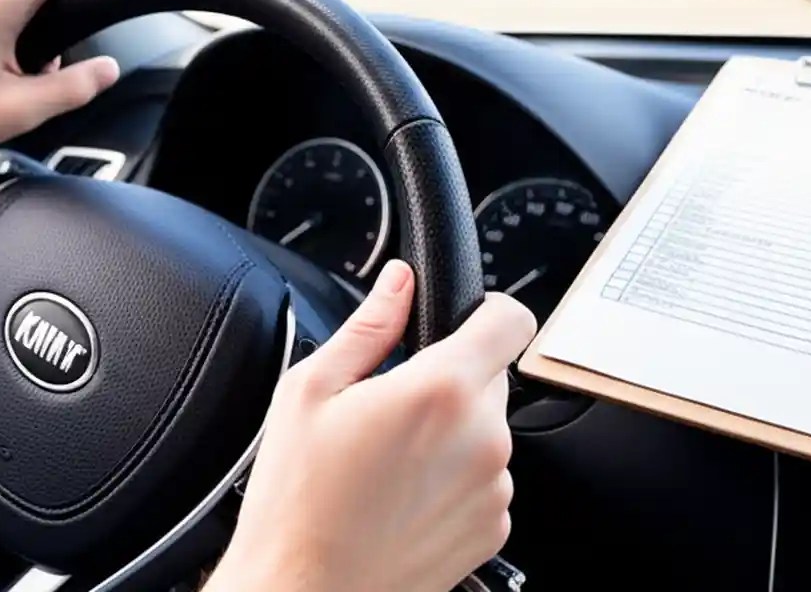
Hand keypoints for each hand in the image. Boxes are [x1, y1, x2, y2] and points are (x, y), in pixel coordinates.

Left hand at [0, 0, 122, 162]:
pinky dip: (40, 48)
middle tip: (106, 39)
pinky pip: (24, 24)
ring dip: (59, 38)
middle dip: (83, 10)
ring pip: (40, 8)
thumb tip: (108, 70)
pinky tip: (31, 85)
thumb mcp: (22, 110)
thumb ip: (75, 88)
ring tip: (51, 83)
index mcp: (0, 5)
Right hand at [208, 261, 537, 591]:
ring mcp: (494, 488)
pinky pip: (487, 481)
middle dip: (451, 380)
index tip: (466, 321)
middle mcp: (483, 437)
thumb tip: (399, 282)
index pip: (511, 320)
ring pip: (488, 431)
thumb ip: (369, 325)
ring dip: (454, 434)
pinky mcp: (494, 528)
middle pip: (492, 377)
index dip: (489, 310)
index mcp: (440, 390)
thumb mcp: (311, 392)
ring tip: (390, 464)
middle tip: (392, 409)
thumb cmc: (299, 503)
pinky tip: (404, 498)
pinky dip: (456, 481)